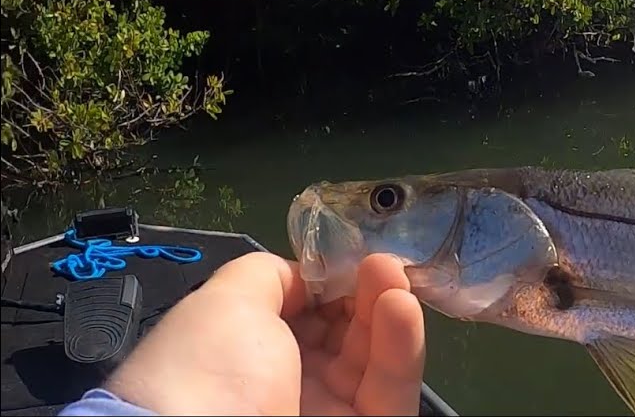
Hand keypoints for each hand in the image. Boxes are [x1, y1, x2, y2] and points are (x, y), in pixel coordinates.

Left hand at [103, 251, 425, 414]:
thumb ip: (270, 274)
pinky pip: (392, 390)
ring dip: (388, 310)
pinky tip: (401, 307)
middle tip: (382, 262)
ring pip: (375, 357)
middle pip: (344, 330)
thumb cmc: (208, 372)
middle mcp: (289, 381)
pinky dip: (404, 347)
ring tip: (394, 278)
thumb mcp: (224, 301)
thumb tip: (308, 274)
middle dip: (365, 289)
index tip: (349, 256)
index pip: (304, 310)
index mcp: (247, 352)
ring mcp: (330, 411)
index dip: (330, 280)